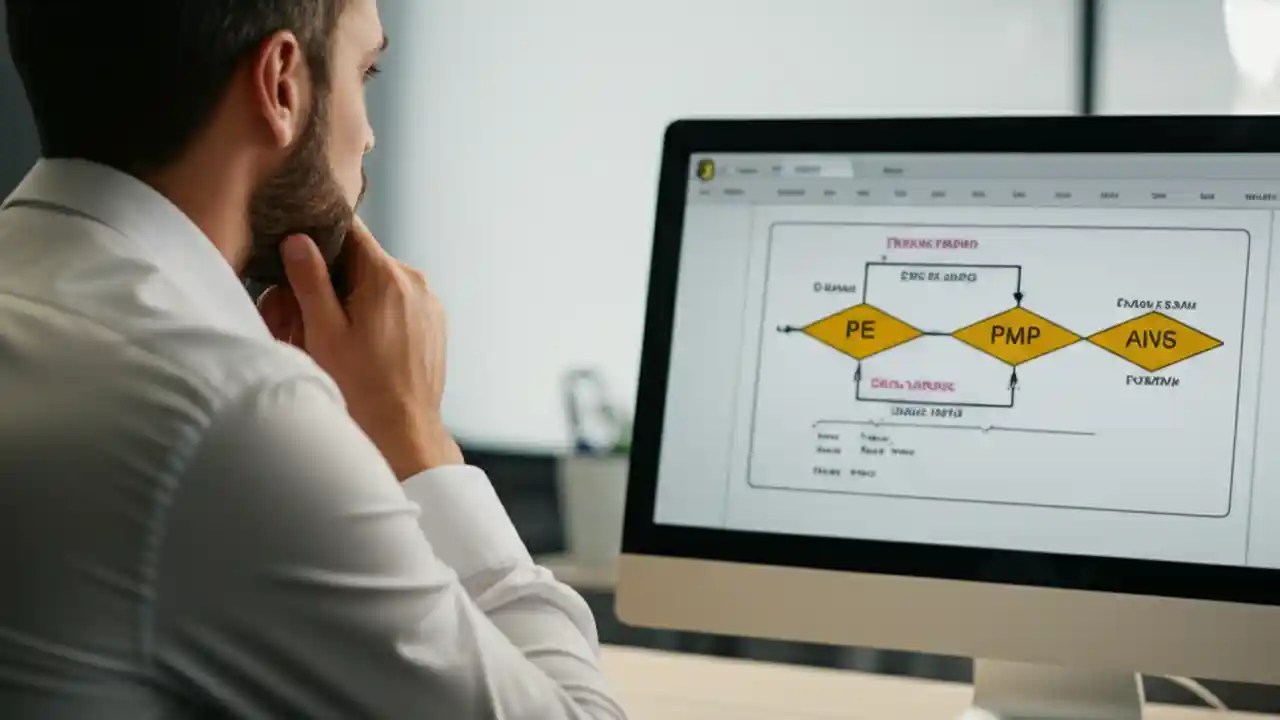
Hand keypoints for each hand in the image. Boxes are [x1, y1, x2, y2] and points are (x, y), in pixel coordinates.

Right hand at [257, 217, 463, 479]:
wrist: (404, 430)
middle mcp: (415, 282)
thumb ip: (309, 281)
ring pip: (382, 282)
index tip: (299, 249)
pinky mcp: (435, 323)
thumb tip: (297, 240)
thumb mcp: (323, 332)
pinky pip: (400, 303)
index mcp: (387, 276)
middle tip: (309, 309)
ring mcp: (430, 303)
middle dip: (335, 276)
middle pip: (364, 259)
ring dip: (357, 297)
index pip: (349, 230)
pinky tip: (364, 345)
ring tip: (337, 334)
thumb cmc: (361, 388)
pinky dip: (379, 313)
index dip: (320, 236)